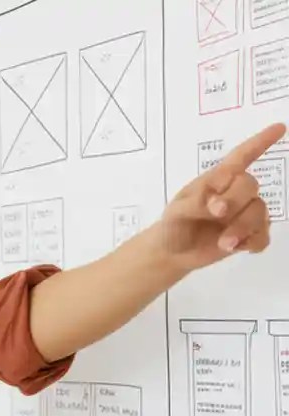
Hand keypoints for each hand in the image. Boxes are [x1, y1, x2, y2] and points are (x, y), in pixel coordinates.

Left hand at [154, 122, 285, 270]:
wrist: (171, 253)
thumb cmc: (173, 224)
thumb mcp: (176, 211)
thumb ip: (197, 203)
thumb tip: (220, 205)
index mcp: (217, 179)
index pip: (241, 156)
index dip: (260, 142)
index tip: (279, 128)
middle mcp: (235, 192)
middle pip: (250, 185)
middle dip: (235, 199)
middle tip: (216, 213)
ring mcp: (245, 214)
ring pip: (260, 212)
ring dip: (242, 227)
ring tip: (223, 243)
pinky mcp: (250, 236)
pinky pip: (263, 236)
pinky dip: (252, 243)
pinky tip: (238, 248)